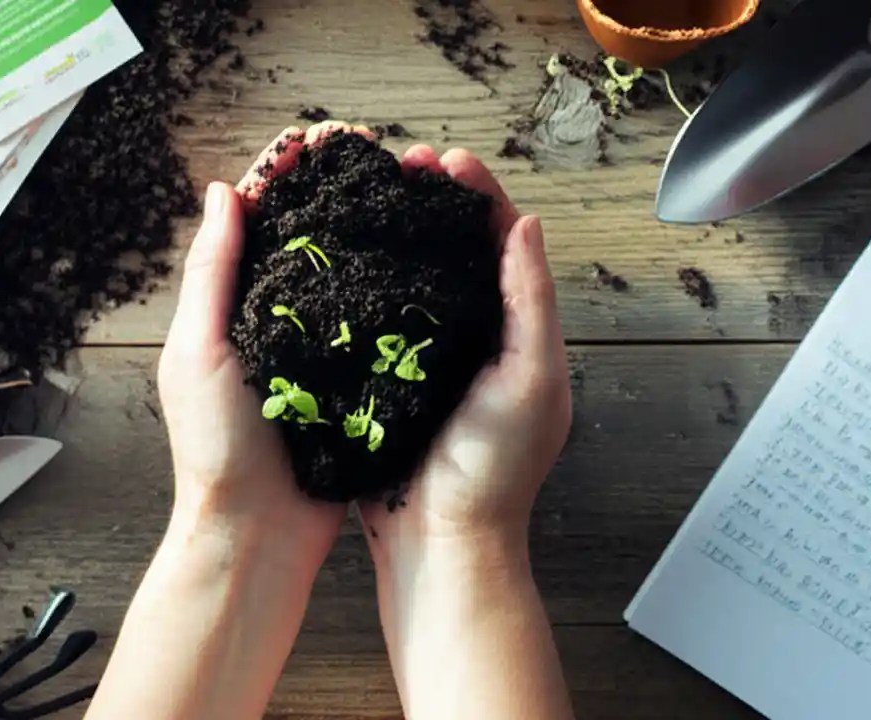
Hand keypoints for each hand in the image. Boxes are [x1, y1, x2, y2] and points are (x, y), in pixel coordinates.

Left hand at [156, 122, 370, 568]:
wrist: (259, 532)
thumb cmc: (218, 447)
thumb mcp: (200, 350)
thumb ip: (212, 273)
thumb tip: (222, 191)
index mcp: (229, 303)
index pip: (254, 217)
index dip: (286, 171)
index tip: (324, 136)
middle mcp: (273, 316)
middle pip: (304, 235)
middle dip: (336, 188)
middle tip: (378, 155)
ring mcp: (314, 345)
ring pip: (342, 271)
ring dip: (367, 229)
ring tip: (404, 191)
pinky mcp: (348, 375)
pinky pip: (370, 319)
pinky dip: (390, 284)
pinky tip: (420, 257)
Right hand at [359, 144, 571, 549]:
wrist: (439, 544)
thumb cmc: (492, 470)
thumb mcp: (529, 379)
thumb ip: (530, 302)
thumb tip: (526, 223)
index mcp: (515, 333)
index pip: (501, 246)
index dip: (477, 197)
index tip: (444, 160)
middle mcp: (475, 339)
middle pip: (456, 253)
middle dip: (432, 204)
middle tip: (398, 167)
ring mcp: (428, 358)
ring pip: (415, 280)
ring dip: (397, 236)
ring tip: (369, 198)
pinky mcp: (387, 380)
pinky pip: (379, 319)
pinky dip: (366, 283)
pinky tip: (340, 259)